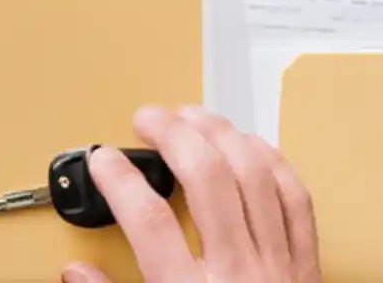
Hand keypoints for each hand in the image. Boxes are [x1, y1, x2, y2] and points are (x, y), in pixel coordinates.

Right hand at [61, 107, 319, 282]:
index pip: (148, 222)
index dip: (120, 181)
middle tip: (147, 119)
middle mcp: (237, 275)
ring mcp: (277, 266)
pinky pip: (295, 198)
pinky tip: (252, 145)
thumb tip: (75, 276)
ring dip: (221, 134)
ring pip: (254, 175)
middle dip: (173, 135)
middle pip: (206, 179)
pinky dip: (273, 163)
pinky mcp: (307, 267)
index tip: (102, 159)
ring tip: (193, 116)